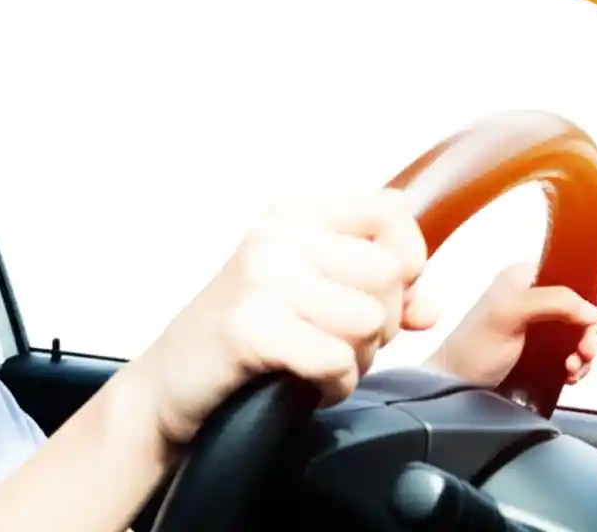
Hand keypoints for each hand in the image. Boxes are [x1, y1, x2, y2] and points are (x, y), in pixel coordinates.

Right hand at [129, 190, 438, 448]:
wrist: (167, 383)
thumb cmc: (239, 340)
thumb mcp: (308, 297)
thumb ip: (372, 290)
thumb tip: (429, 305)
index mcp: (293, 217)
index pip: (392, 211)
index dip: (407, 260)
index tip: (379, 295)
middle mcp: (277, 236)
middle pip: (389, 272)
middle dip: (379, 324)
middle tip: (334, 343)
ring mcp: (261, 277)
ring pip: (369, 318)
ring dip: (356, 359)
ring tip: (315, 362)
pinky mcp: (249, 326)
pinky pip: (336, 359)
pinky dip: (331, 386)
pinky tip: (304, 384)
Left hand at [424, 262, 596, 386]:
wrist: (457, 383)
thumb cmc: (472, 347)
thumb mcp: (507, 315)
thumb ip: (550, 302)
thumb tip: (592, 309)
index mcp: (529, 275)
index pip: (579, 264)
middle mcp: (539, 294)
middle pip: (591, 300)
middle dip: (595, 326)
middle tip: (585, 346)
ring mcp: (544, 322)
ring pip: (587, 328)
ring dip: (588, 348)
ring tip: (574, 364)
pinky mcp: (547, 347)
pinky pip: (579, 350)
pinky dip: (580, 363)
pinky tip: (569, 372)